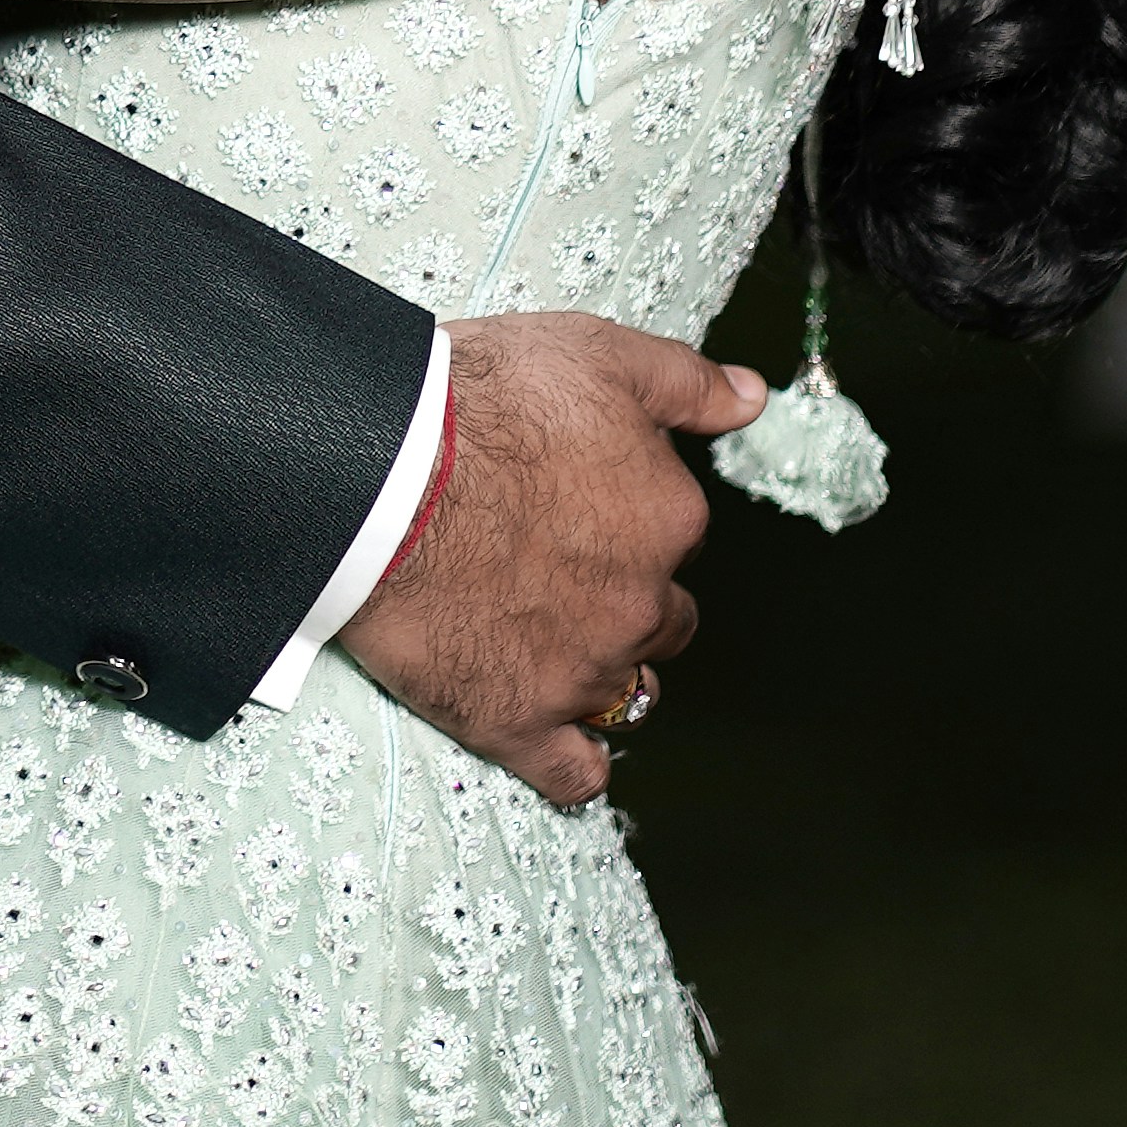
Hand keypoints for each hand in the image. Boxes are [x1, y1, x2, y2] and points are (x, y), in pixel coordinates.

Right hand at [331, 312, 769, 809]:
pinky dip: (575, 763)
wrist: (375, 470)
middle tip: (556, 566)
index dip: (628, 515)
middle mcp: (640, 603)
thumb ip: (685, 382)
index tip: (575, 499)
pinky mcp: (518, 720)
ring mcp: (582, 670)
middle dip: (627, 600)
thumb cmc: (480, 402)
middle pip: (664, 620)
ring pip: (628, 693)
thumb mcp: (597, 353)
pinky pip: (575, 773)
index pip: (676, 532)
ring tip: (550, 643)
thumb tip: (752, 397)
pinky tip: (560, 739)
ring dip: (606, 674)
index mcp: (669, 518)